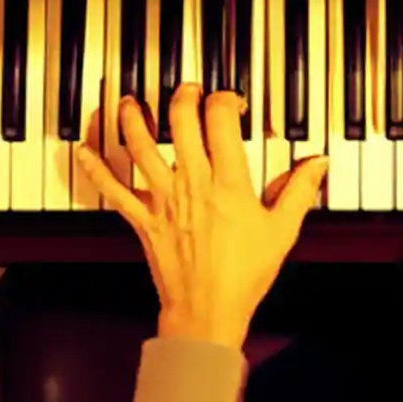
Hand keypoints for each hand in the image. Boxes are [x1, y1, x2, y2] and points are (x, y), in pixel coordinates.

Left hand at [74, 84, 328, 347]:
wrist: (207, 311)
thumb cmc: (244, 275)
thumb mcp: (282, 231)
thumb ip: (301, 191)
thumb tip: (318, 163)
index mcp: (228, 182)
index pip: (221, 120)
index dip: (226, 100)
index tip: (232, 103)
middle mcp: (192, 183)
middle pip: (180, 121)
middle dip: (183, 96)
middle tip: (187, 90)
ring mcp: (163, 199)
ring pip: (141, 146)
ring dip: (133, 118)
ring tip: (131, 102)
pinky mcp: (143, 219)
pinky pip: (113, 190)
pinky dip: (96, 168)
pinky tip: (84, 151)